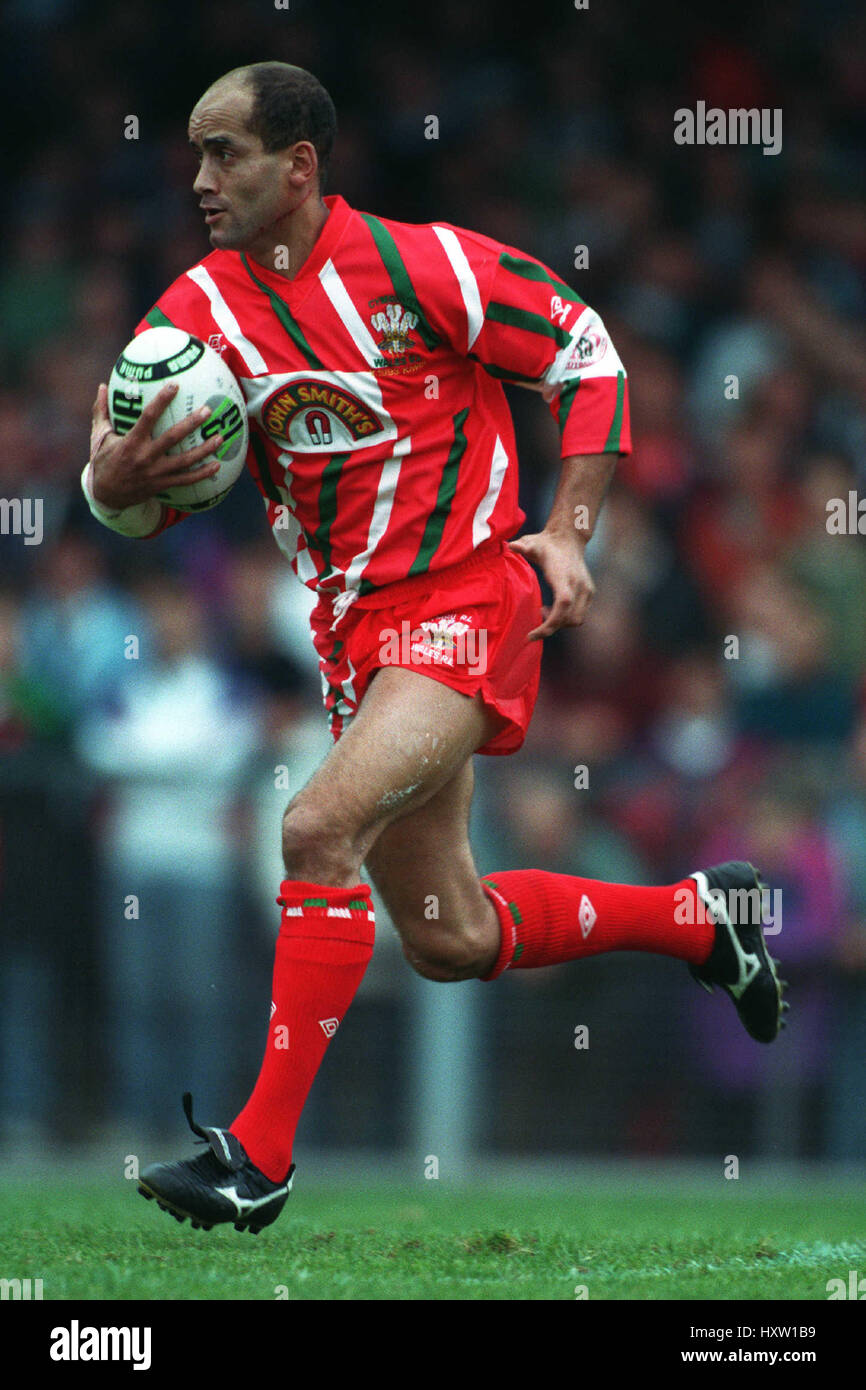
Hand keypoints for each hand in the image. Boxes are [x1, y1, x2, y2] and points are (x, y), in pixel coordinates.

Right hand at [89, 382, 222, 509]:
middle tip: (207, 411)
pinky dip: (202, 474)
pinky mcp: (162, 485)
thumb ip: (101, 411)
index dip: (161, 400)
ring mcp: (156, 473)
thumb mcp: (99, 436)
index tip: (174, 385)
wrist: (106, 496)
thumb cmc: (104, 461)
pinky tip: (217, 466)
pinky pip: (186, 480)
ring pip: (184, 461)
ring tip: (219, 437)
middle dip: (191, 423)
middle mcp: (145, 457)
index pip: (148, 417)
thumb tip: (101, 386)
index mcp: (131, 442)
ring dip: (204, 450)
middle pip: (172, 438)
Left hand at [508, 529, 594, 639]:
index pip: (562, 605)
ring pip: (577, 619)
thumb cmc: (547, 544)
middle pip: (569, 618)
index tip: (533, 634)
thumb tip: (510, 546)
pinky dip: (566, 618)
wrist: (569, 538)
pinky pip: (580, 615)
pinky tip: (554, 607)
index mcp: (564, 576)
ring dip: (560, 622)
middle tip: (536, 616)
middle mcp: (579, 585)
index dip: (550, 623)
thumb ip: (522, 546)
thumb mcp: (532, 543)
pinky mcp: (589, 592)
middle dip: (551, 626)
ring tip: (544, 611)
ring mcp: (587, 590)